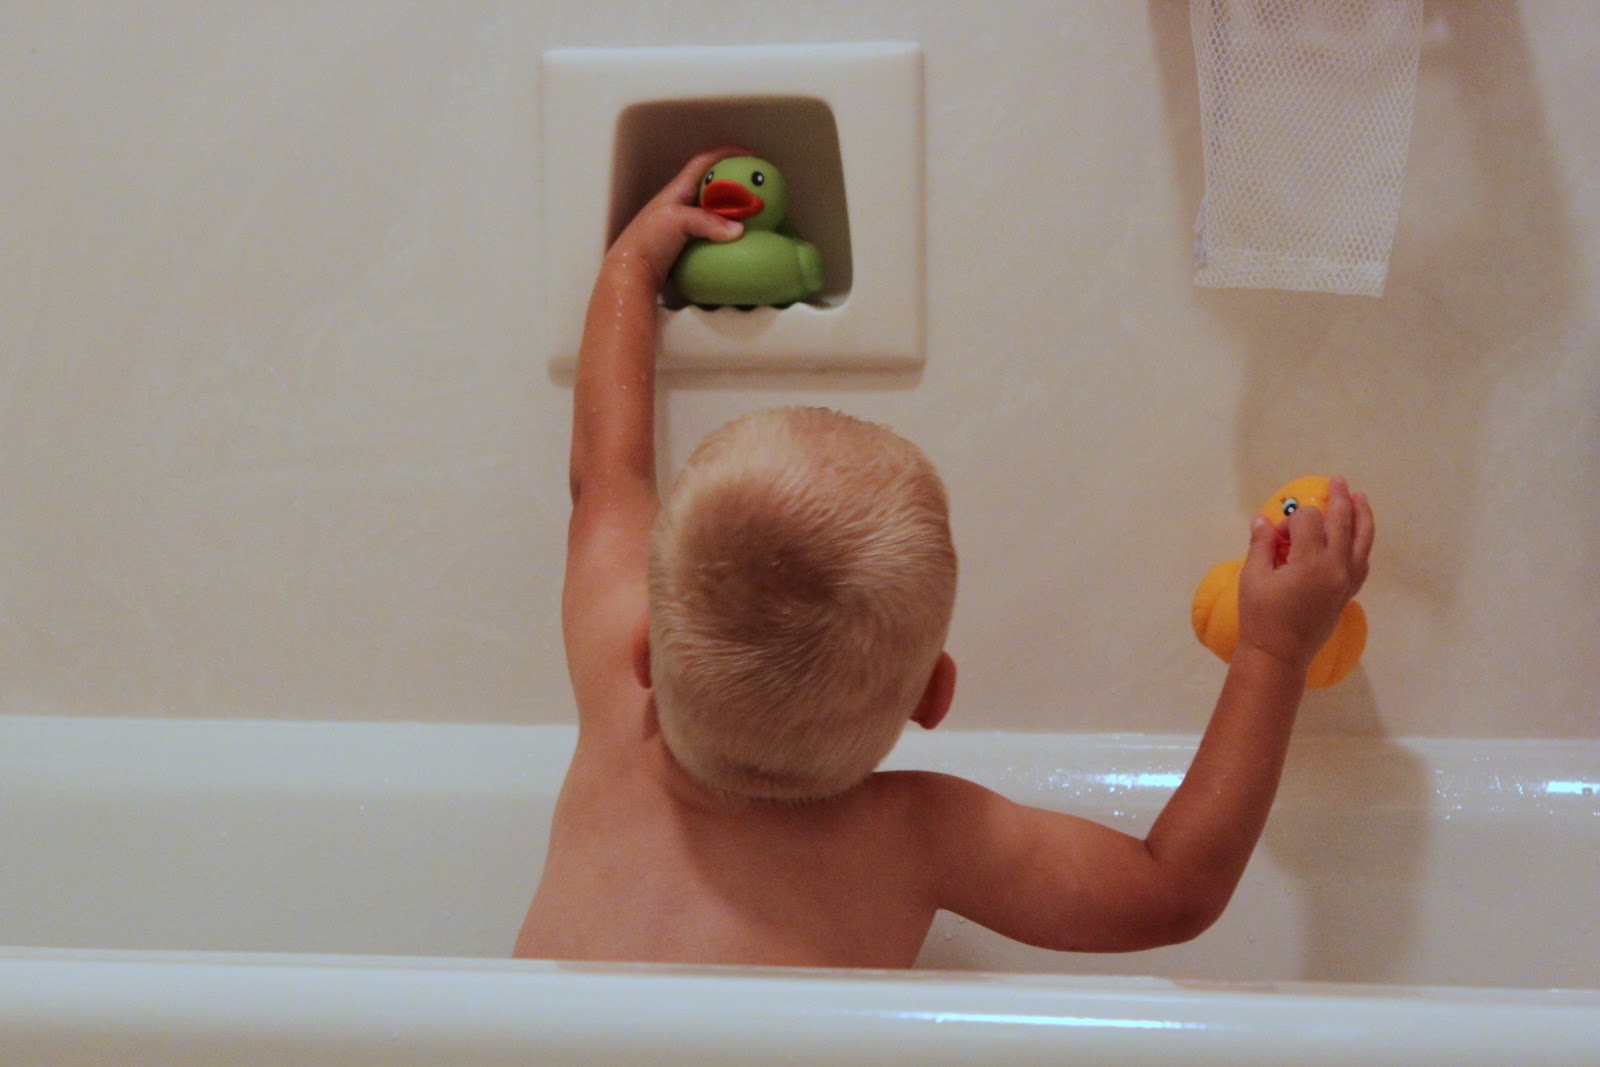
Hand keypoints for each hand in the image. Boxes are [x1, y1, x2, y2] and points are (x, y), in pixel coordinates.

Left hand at [603, 145, 750, 289]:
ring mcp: (681, 226)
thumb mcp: (677, 221)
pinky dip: (725, 233)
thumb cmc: (647, 241)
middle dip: (732, 181)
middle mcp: (679, 204)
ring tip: (750, 212)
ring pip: (711, 210)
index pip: (704, 162)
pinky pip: (710, 234)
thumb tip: (739, 229)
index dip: (726, 153)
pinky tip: (737, 241)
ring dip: (730, 208)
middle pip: (710, 185)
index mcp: (676, 191)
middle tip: (753, 185)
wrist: (631, 274)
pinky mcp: (684, 246)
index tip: (749, 155)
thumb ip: (708, 222)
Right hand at [1236, 476, 1373, 671]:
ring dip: (1362, 516)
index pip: (1309, 521)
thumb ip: (1262, 545)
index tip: (1275, 536)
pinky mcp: (1348, 593)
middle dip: (1339, 499)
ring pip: (1362, 541)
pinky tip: (1358, 536)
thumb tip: (1264, 521)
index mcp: (1310, 561)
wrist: (1279, 655)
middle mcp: (1335, 567)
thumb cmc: (1261, 617)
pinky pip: (1362, 561)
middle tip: (1337, 481)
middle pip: (1342, 523)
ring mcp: (1346, 580)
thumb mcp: (1253, 577)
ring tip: (1361, 498)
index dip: (1290, 520)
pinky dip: (1362, 544)